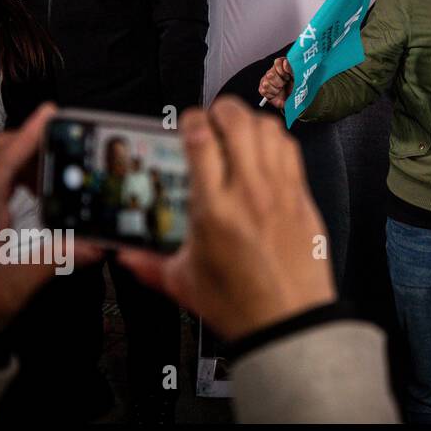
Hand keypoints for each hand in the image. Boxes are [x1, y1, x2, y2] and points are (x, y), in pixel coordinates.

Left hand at [0, 104, 102, 342]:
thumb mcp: (12, 287)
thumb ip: (56, 260)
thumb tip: (96, 245)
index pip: (6, 156)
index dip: (32, 132)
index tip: (53, 112)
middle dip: (34, 148)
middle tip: (69, 152)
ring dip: (29, 173)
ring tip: (62, 181)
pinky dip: (22, 195)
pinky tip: (40, 213)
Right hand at [119, 96, 335, 342]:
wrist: (289, 321)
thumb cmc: (242, 305)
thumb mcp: (184, 283)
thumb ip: (150, 263)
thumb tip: (128, 255)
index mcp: (213, 210)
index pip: (201, 141)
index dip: (191, 120)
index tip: (187, 121)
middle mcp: (249, 192)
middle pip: (238, 122)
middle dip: (221, 109)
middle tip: (212, 116)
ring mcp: (280, 191)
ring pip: (269, 130)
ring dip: (250, 119)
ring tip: (238, 125)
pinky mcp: (303, 197)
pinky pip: (292, 151)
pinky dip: (277, 138)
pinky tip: (267, 145)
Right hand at [258, 57, 293, 109]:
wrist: (293, 100)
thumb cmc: (297, 87)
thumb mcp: (298, 77)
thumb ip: (291, 68)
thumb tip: (285, 62)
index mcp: (282, 65)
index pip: (277, 62)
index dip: (283, 71)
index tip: (288, 77)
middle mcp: (273, 71)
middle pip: (270, 74)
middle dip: (279, 82)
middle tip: (285, 84)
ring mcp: (266, 79)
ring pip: (265, 83)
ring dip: (275, 89)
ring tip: (281, 90)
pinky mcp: (262, 88)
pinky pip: (263, 91)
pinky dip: (271, 95)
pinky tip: (276, 94)